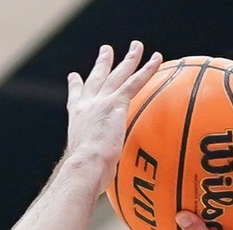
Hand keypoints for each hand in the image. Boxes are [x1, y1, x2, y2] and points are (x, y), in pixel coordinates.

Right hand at [65, 43, 161, 174]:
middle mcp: (87, 106)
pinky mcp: (116, 104)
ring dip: (129, 58)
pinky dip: (147, 69)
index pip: (77, 98)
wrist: (84, 166)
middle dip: (102, 63)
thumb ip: (94, 163)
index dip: (76, 86)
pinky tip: (157, 59)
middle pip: (96, 78)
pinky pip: (135, 82)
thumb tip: (97, 180)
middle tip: (106, 50)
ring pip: (118, 75)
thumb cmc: (85, 174)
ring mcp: (101, 102)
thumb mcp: (86, 164)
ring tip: (137, 46)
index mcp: (78, 119)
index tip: (75, 76)